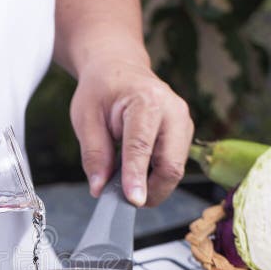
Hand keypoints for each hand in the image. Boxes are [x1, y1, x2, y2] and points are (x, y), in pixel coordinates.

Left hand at [70, 59, 193, 206]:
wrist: (120, 68)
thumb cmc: (102, 90)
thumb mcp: (86, 119)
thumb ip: (94, 155)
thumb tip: (100, 188)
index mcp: (146, 100)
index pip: (142, 146)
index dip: (136, 177)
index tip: (133, 201)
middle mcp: (173, 110)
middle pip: (171, 164)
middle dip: (151, 190)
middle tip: (125, 200)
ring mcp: (183, 122)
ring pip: (176, 169)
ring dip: (153, 185)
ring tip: (127, 184)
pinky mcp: (184, 133)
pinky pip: (174, 164)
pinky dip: (156, 176)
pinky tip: (138, 172)